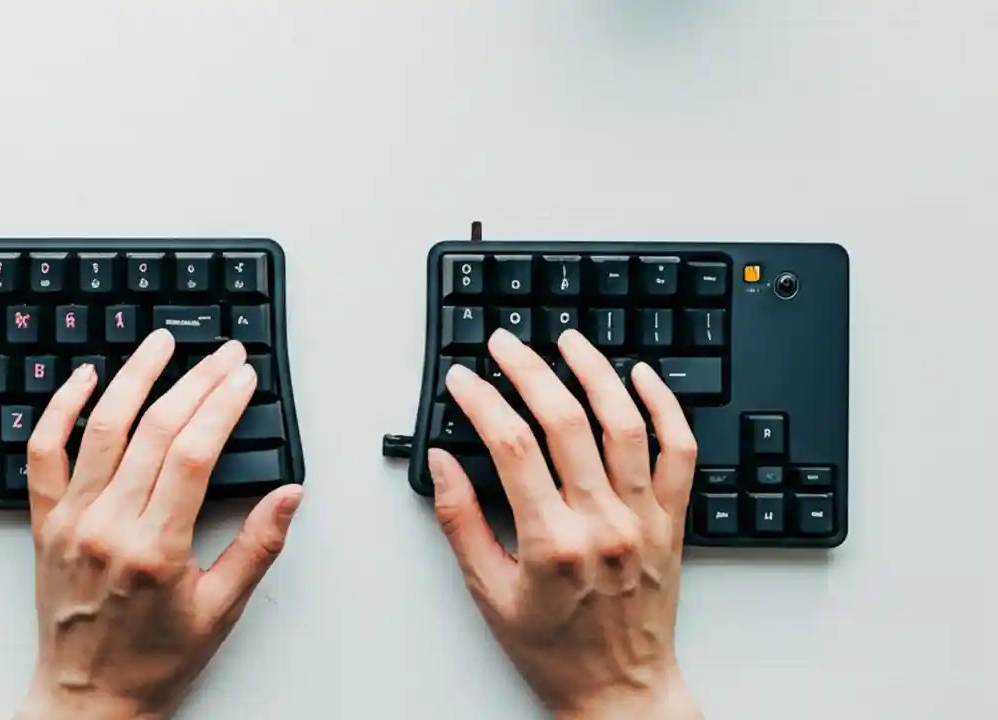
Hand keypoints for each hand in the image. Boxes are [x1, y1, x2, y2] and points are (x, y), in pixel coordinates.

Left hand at [14, 331, 303, 719]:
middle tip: (223, 354)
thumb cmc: (153, 662)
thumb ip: (258, 546)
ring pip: (102, 428)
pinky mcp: (45, 522)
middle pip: (154, 430)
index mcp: (156, 549)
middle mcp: (108, 526)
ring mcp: (71, 520)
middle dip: (195, 382)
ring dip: (134, 376)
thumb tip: (290, 494)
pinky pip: (43, 453)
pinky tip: (82, 379)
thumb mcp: (220, 610)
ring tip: (162, 343)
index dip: (222, 405)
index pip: (193, 453)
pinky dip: (60, 409)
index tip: (243, 378)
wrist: (87, 700)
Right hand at [429, 328, 702, 719]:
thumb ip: (460, 522)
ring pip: (624, 424)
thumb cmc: (554, 650)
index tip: (462, 380)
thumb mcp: (488, 593)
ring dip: (595, 372)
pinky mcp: (672, 521)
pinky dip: (665, 406)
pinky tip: (642, 376)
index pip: (510, 445)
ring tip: (568, 340)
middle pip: (565, 421)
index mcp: (552, 542)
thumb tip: (442, 462)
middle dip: (528, 369)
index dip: (481, 401)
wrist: (619, 690)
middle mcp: (603, 523)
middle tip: (504, 343)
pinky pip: (679, 451)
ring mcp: (644, 519)